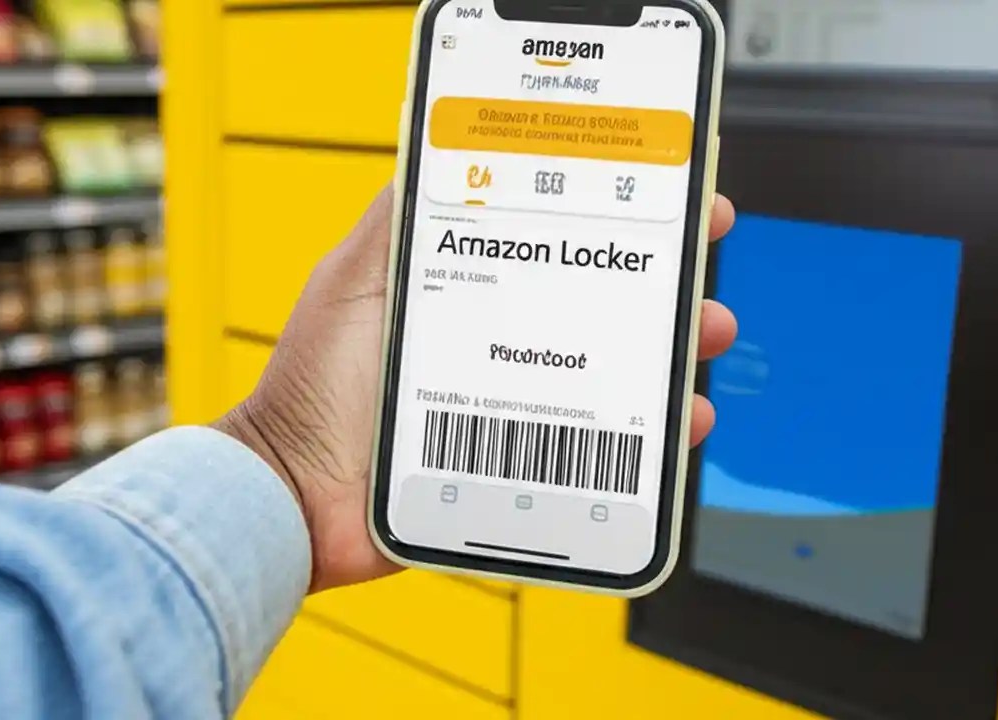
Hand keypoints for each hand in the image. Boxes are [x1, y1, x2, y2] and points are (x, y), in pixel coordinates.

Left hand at [214, 187, 737, 592]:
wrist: (295, 494)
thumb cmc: (312, 386)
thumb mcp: (356, 280)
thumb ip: (397, 223)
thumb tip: (437, 152)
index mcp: (469, 297)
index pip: (559, 248)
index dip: (616, 222)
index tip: (668, 197)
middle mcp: (500, 350)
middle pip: (600, 310)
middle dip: (661, 287)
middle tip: (699, 266)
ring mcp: (515, 412)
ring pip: (613, 379)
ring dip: (669, 357)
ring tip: (702, 337)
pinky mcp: (524, 470)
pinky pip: (604, 454)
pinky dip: (650, 443)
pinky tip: (679, 426)